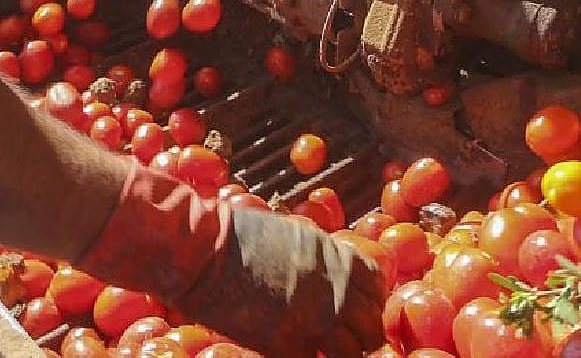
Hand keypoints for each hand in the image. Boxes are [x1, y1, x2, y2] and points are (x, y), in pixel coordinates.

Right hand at [180, 206, 384, 356]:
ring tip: (322, 352)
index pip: (376, 287)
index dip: (369, 303)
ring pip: (353, 353)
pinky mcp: (288, 345)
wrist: (204, 251)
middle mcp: (336, 289)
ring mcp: (316, 320)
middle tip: (342, 341)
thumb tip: (320, 270)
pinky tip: (294, 354)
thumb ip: (314, 256)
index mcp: (336, 257)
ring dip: (340, 355)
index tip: (356, 311)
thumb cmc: (236, 235)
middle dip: (361, 337)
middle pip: (371, 326)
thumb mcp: (290, 235)